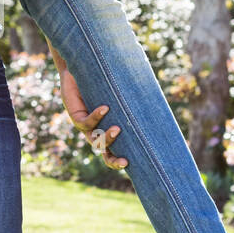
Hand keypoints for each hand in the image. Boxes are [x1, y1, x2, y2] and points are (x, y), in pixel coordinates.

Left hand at [53, 55, 127, 170]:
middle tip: (124, 161)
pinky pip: (85, 123)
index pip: (112, 151)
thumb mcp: (119, 93)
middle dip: (113, 160)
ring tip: (117, 129)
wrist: (80, 69)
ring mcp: (86, 126)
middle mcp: (96, 131)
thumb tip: (158, 100)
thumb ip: (134, 99)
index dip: (118, 161)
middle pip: (104, 152)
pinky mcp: (76, 116)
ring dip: (107, 138)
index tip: (129, 163)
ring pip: (95, 140)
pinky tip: (105, 108)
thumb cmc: (104, 81)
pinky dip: (97, 116)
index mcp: (107, 130)